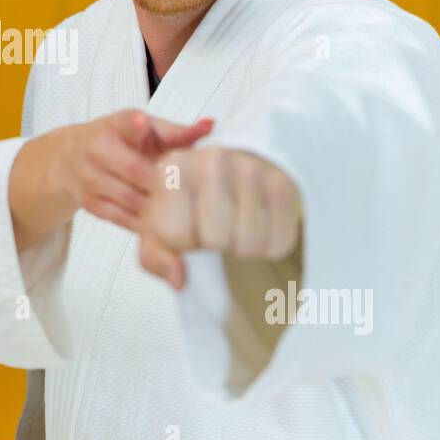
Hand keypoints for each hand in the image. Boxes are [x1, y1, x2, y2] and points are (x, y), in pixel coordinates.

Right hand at [62, 110, 213, 233]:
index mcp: (115, 125)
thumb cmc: (117, 140)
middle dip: (164, 183)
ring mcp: (90, 178)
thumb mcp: (143, 129)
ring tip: (183, 211)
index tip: (142, 123)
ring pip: (131, 199)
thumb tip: (211, 126)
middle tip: (192, 190)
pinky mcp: (90, 203)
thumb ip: (176, 131)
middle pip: (135, 170)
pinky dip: (144, 224)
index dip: (135, 125)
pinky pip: (122, 219)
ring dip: (158, 208)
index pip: (124, 123)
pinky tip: (163, 226)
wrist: (69, 157)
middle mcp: (97, 149)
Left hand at [137, 146, 302, 290]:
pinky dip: (269, 245)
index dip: (185, 244)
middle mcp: (213, 160)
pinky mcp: (283, 184)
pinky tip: (259, 225)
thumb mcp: (159, 231)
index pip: (178, 235)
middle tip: (216, 227)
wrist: (231, 176)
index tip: (189, 226)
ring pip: (249, 244)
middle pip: (217, 239)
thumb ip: (155, 258)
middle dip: (216, 245)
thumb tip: (179, 279)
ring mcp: (252, 168)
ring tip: (236, 225)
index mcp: (174, 168)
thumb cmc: (190, 204)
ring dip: (243, 246)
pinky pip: (279, 243)